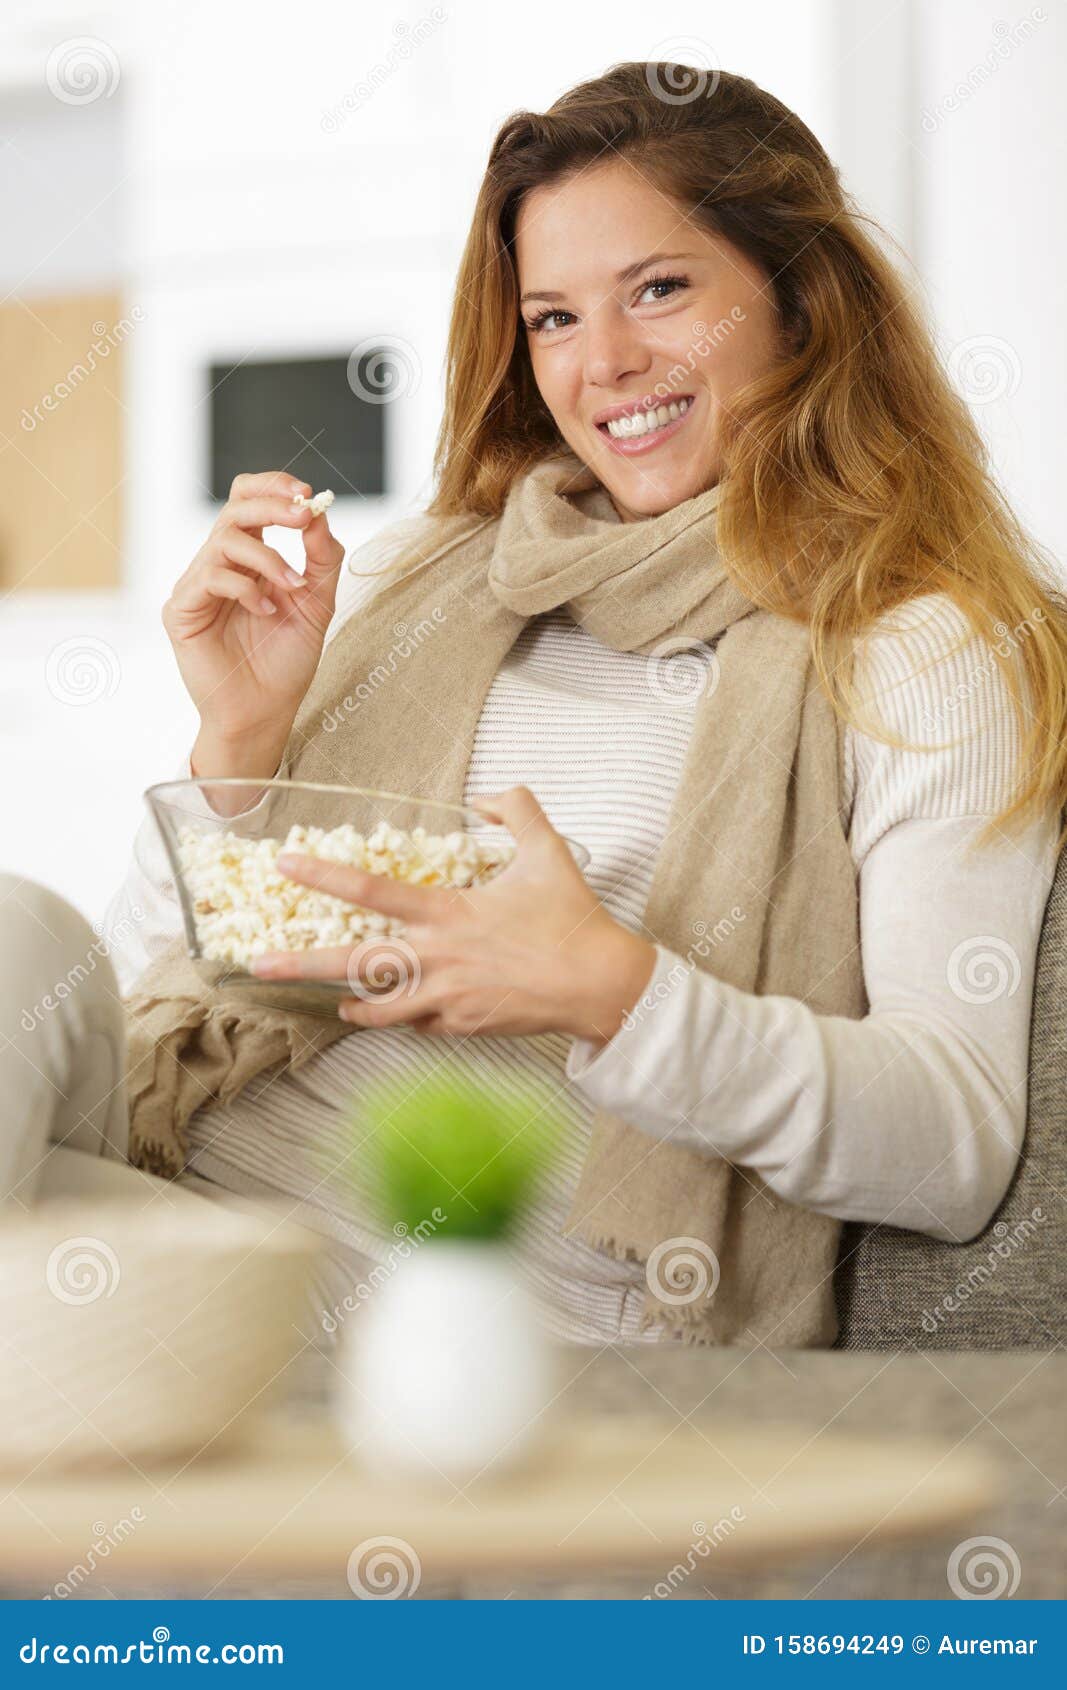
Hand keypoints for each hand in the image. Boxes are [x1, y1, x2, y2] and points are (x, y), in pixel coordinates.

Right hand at [162, 469, 344, 742]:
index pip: (249, 501)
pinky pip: (210, 577)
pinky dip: (245, 588)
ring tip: (292, 588)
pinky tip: (265, 611)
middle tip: (303, 516)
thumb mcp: (317, 605)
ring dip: (267, 557)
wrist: (264, 714)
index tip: (307, 494)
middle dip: (273, 505)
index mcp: (249, 559)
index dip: (273, 487)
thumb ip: (321, 560)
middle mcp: (220, 566)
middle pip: (235, 508)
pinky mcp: (181, 610)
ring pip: (225, 540)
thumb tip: (321, 515)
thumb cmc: (286, 663)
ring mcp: (198, 586)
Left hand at [250, 786, 657, 1044]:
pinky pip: (420, 1025)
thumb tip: (491, 794)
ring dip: (350, 1005)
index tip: (285, 865)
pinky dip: (407, 1018)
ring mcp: (446, 999)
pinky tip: (400, 1012)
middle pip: (352, 965)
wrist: (599, 985)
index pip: (370, 892)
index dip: (322, 877)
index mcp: (447, 913)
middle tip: (256, 964)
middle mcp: (436, 959)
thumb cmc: (573, 919)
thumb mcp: (548, 851)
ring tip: (330, 1002)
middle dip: (298, 964)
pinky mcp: (462, 1028)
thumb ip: (517, 810)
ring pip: (378, 1009)